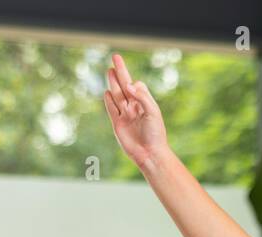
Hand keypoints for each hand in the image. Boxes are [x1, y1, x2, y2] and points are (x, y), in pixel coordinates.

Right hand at [103, 53, 169, 167]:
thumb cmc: (155, 134)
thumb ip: (141, 97)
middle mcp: (135, 108)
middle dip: (120, 72)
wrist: (149, 154)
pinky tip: (107, 91)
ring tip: (110, 70)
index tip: (133, 87)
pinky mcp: (117, 124)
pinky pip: (111, 109)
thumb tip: (127, 85)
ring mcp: (125, 115)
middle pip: (125, 86)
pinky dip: (108, 100)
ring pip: (117, 95)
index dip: (135, 84)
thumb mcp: (153, 112)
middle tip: (116, 57)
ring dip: (113, 82)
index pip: (138, 86)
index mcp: (145, 104)